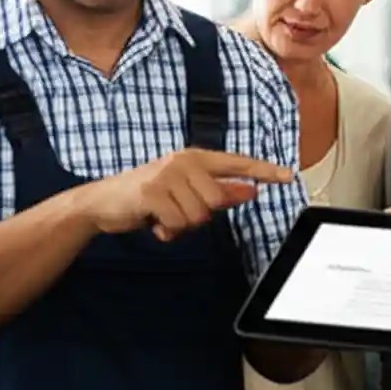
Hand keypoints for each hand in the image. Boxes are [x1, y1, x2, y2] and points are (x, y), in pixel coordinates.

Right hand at [74, 148, 294, 241]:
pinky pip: (178, 223)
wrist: (102, 202)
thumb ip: (219, 191)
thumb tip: (251, 191)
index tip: (288, 176)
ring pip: (199, 215)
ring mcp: (167, 175)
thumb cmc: (149, 197)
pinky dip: (168, 231)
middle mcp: (184, 161)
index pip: (237, 163)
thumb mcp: (185, 192)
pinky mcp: (151, 192)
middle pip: (217, 200)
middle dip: (200, 216)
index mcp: (196, 158)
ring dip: (182, 225)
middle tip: (176, 213)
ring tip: (163, 216)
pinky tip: (154, 223)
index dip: (264, 170)